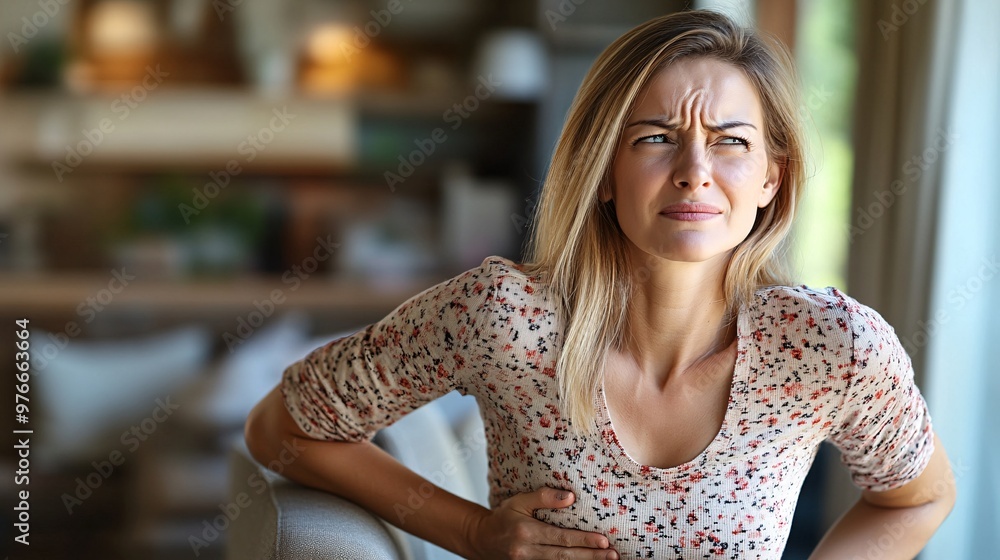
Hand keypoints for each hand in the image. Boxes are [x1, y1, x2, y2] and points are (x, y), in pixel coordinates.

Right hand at [464, 486, 618, 559]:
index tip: (603, 541)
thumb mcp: (519, 501)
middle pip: (564, 556)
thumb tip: (570, 496)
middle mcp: (527, 551)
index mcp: (526, 532)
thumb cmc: (503, 517)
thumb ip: (543, 497)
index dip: (583, 540)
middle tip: (612, 555)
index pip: (560, 538)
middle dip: (590, 556)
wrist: (482, 539)